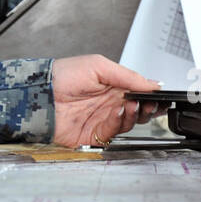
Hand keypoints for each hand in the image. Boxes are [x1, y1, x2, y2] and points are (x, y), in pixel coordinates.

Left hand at [50, 54, 166, 146]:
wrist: (39, 94)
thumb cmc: (62, 75)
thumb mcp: (98, 66)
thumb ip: (127, 76)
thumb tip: (152, 83)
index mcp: (112, 86)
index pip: (138, 94)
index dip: (151, 96)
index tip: (161, 96)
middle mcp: (109, 104)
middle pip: (138, 111)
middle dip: (149, 107)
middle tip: (152, 102)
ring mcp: (102, 120)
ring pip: (129, 123)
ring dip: (135, 114)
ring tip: (132, 103)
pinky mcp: (94, 135)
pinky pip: (114, 132)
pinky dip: (119, 122)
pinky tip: (118, 111)